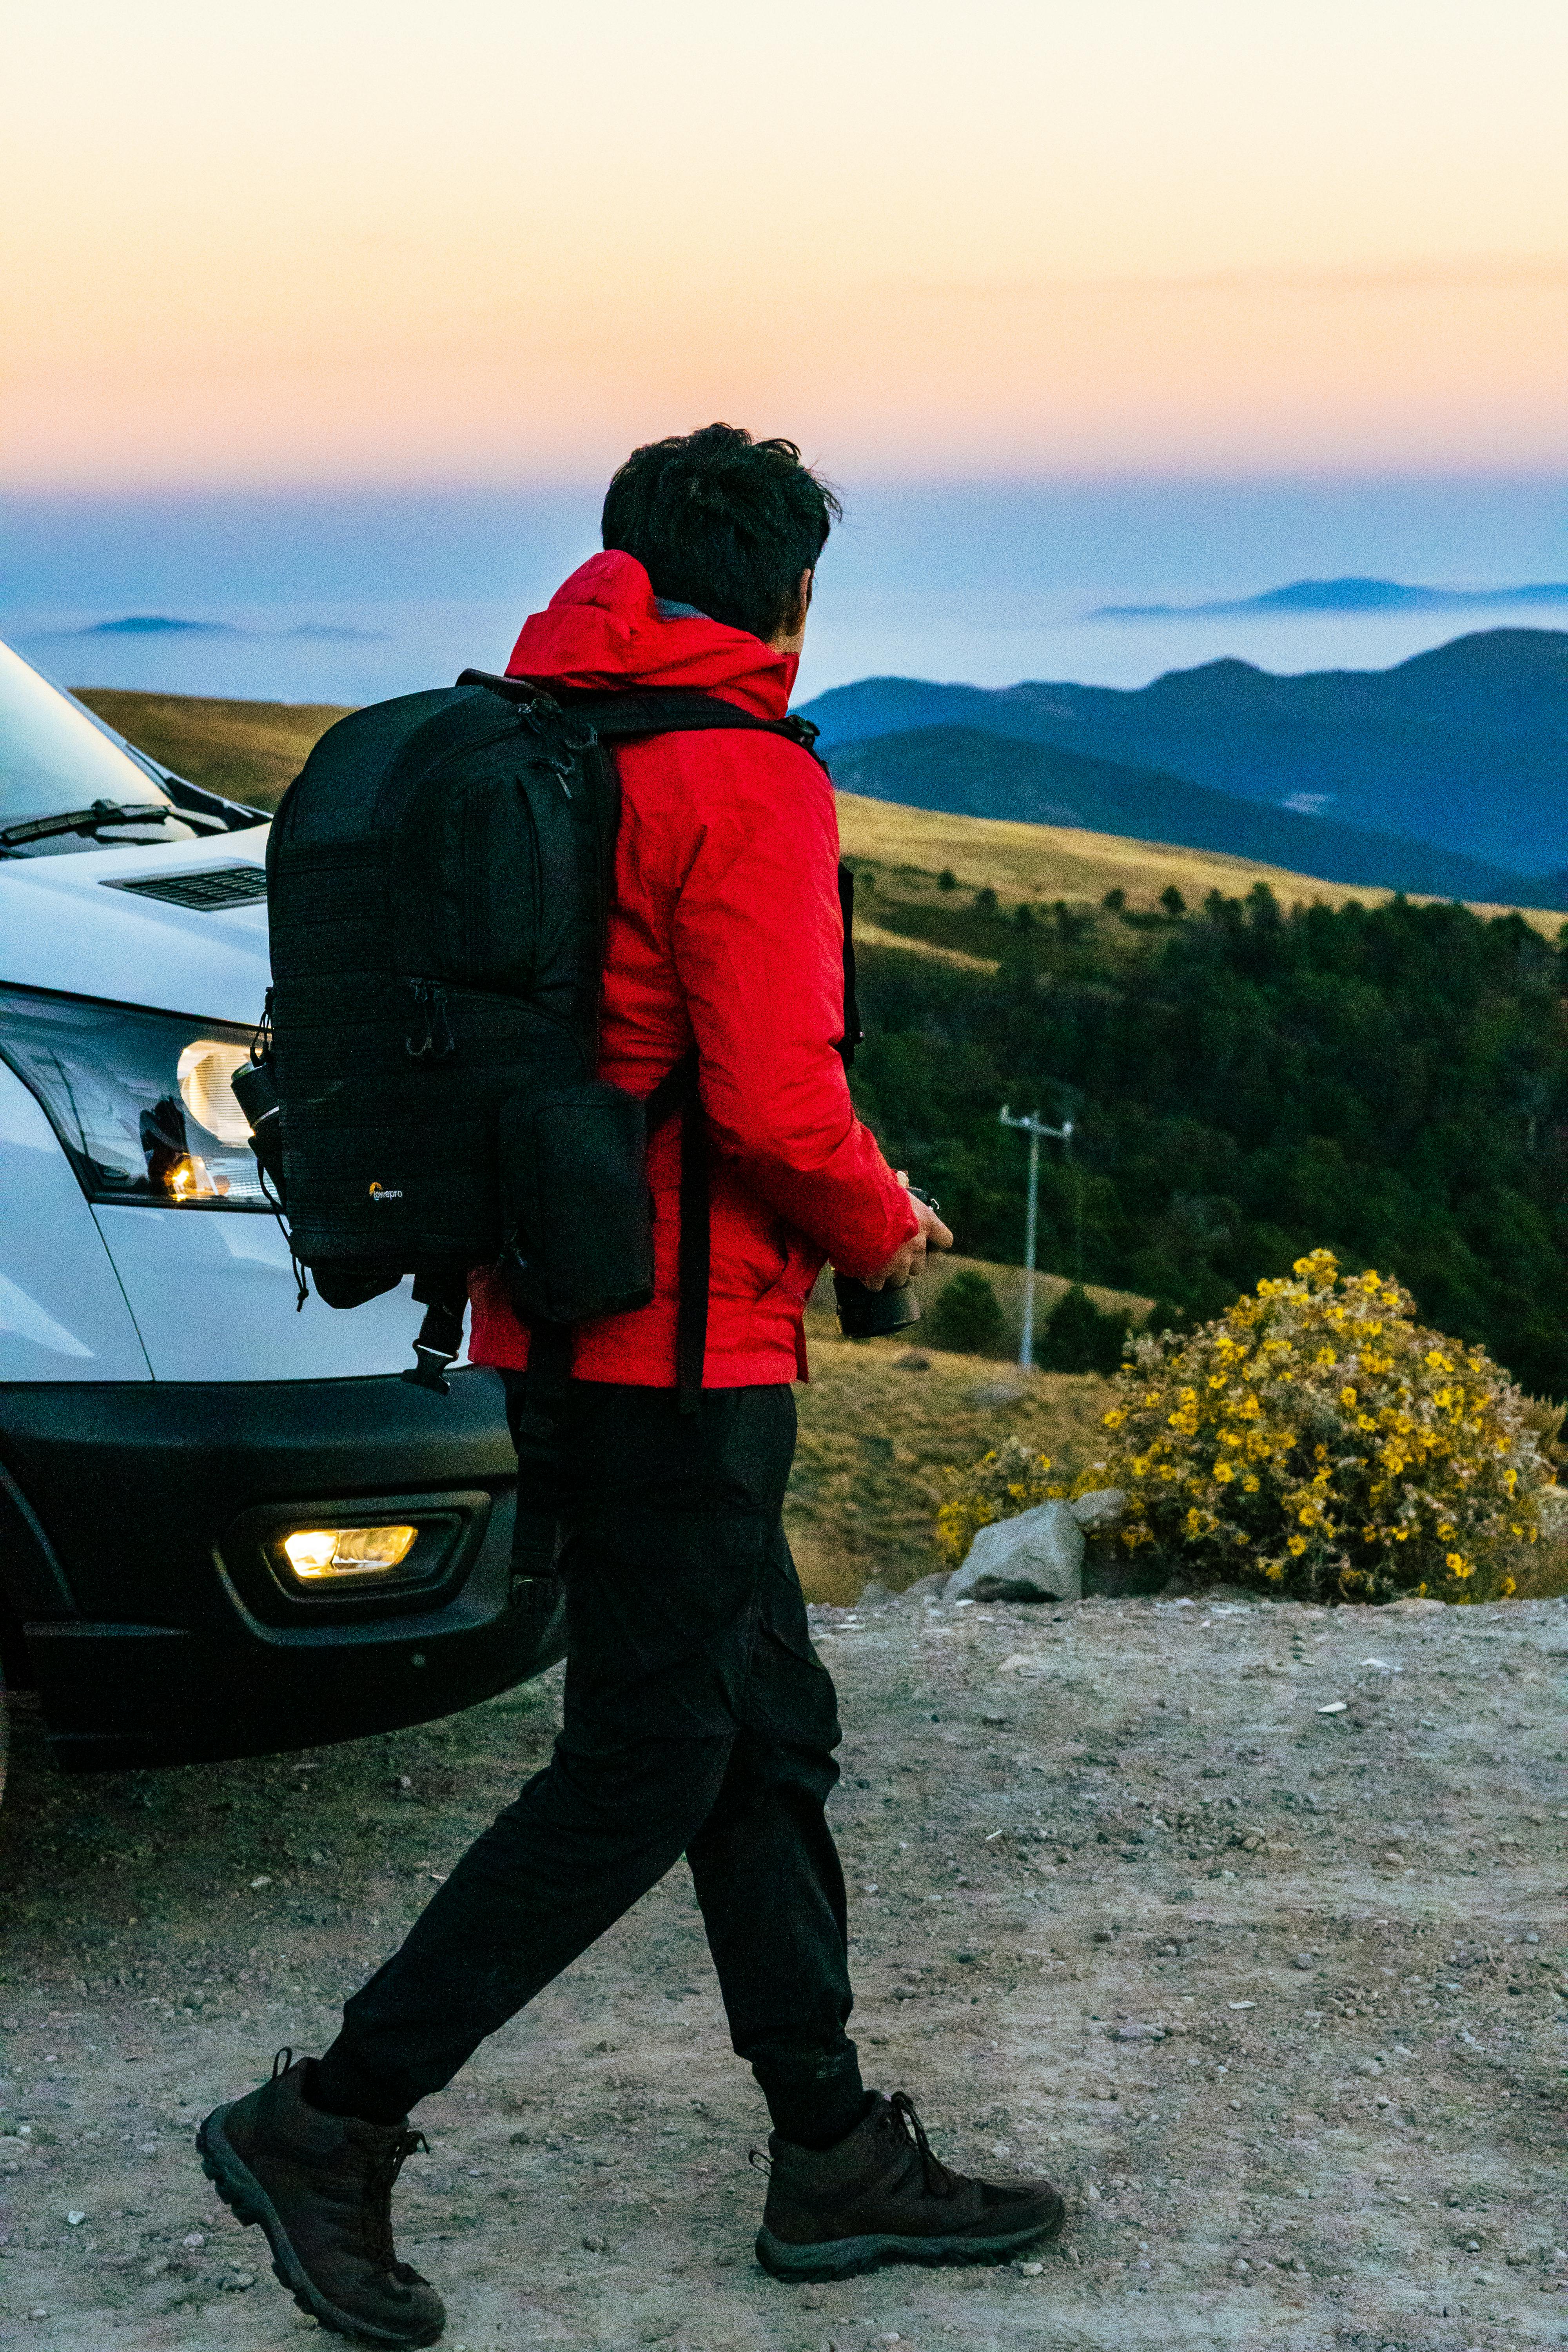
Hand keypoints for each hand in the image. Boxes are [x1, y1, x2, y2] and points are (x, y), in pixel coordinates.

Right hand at [861, 1172, 953, 1291]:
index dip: (935, 1242)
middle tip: (887, 1252)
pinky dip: (868, 1280)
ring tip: (870, 1263)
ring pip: (899, 1279)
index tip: (926, 1240)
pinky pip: (877, 1286)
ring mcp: (900, 1262)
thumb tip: (902, 1177)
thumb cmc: (871, 1190)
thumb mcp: (891, 1185)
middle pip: (919, 1266)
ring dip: (887, 1273)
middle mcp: (917, 1245)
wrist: (853, 1206)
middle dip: (904, 1262)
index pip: (944, 1240)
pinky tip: (858, 1269)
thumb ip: (899, 1186)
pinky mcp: (880, 1274)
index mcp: (926, 1222)